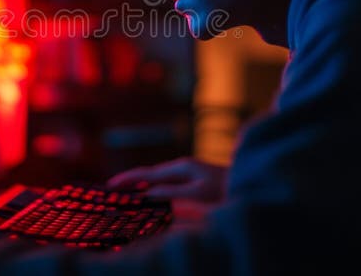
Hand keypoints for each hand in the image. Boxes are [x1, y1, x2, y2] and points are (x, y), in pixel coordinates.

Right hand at [106, 157, 227, 202]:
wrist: (250, 184)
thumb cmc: (226, 190)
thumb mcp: (197, 194)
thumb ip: (172, 193)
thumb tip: (148, 193)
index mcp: (181, 167)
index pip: (148, 174)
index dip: (128, 179)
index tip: (110, 184)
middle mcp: (182, 167)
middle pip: (150, 174)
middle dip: (131, 181)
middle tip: (111, 189)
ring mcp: (188, 172)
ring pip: (158, 179)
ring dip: (142, 184)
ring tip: (125, 191)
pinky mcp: (193, 180)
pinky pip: (167, 183)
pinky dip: (154, 187)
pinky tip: (151, 194)